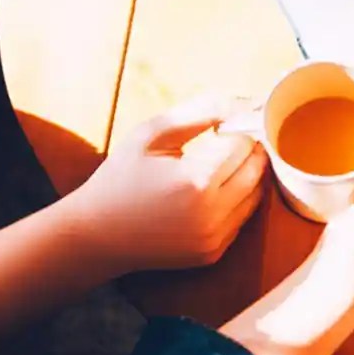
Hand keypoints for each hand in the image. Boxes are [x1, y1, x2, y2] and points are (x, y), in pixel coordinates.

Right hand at [63, 95, 268, 275]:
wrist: (97, 234)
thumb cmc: (121, 177)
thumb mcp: (151, 134)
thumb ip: (197, 113)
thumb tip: (240, 102)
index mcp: (196, 181)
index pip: (243, 144)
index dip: (235, 129)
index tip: (221, 126)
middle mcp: (212, 214)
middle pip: (256, 169)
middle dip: (247, 150)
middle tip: (224, 141)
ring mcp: (214, 238)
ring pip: (256, 194)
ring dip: (246, 174)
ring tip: (218, 164)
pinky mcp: (213, 253)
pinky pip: (242, 217)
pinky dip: (237, 200)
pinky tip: (210, 190)